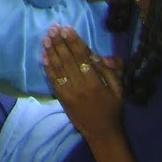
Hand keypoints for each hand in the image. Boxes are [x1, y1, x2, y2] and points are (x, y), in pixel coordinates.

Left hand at [41, 27, 124, 144]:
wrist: (102, 133)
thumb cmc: (112, 109)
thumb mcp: (118, 89)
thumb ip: (110, 71)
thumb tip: (100, 55)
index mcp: (95, 82)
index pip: (82, 57)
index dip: (73, 42)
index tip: (66, 28)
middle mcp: (80, 85)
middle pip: (67, 59)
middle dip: (59, 42)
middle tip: (53, 28)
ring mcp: (68, 92)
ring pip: (58, 68)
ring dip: (50, 51)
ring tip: (45, 37)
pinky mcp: (61, 98)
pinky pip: (52, 80)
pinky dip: (47, 67)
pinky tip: (43, 56)